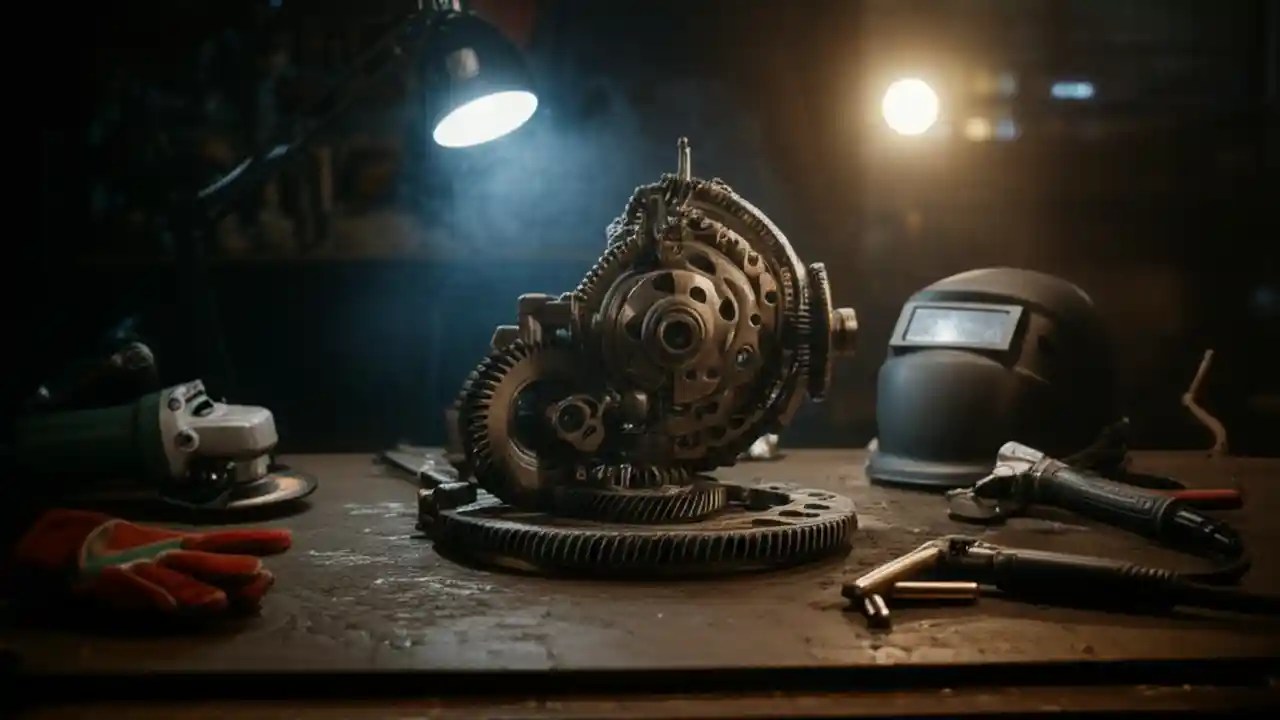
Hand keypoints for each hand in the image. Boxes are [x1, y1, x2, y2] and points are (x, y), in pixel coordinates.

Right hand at [11, 509, 290, 616]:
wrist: (85, 547)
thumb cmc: (143, 554)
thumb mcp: (180, 555)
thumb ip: (217, 566)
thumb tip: (264, 577)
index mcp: (187, 544)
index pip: (226, 539)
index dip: (255, 538)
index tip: (287, 539)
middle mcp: (169, 553)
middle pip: (204, 558)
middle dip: (229, 565)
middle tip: (258, 571)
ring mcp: (143, 566)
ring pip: (173, 578)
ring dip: (195, 589)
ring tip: (219, 601)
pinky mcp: (115, 579)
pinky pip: (134, 588)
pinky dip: (150, 595)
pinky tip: (166, 607)